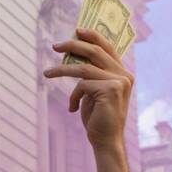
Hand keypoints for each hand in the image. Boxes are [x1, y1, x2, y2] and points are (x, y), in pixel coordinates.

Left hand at [43, 27, 133, 150]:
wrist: (106, 141)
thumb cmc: (98, 118)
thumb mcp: (94, 92)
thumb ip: (91, 75)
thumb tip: (73, 57)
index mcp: (123, 73)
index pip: (108, 48)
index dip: (93, 36)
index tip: (77, 30)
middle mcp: (124, 75)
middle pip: (95, 52)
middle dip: (73, 46)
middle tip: (55, 46)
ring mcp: (119, 82)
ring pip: (83, 68)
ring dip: (62, 70)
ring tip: (47, 73)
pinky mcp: (110, 90)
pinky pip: (82, 85)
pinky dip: (73, 96)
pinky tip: (72, 108)